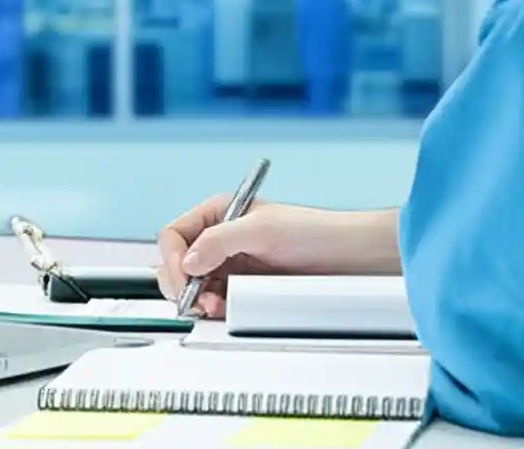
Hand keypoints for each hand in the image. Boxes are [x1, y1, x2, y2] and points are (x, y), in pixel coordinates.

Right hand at [156, 195, 400, 317]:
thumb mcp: (263, 230)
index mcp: (219, 214)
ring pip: (193, 287)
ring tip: (213, 307)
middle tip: (195, 299)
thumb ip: (219, 240)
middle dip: (182, 283)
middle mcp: (220, 238)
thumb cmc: (315, 231)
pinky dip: (213, 309)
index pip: (175, 236)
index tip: (184, 278)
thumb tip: (188, 261)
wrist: (351, 257)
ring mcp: (231, 265)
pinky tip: (223, 310)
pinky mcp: (243, 288)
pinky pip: (215, 301)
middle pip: (178, 264)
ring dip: (197, 300)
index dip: (172, 258)